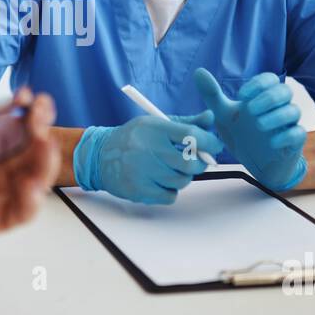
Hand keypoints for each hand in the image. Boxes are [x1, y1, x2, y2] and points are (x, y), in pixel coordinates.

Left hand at [0, 87, 60, 235]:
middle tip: (42, 128)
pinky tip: (32, 187)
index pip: (27, 133)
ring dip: (44, 167)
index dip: (37, 118)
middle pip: (35, 158)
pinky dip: (31, 202)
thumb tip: (23, 98)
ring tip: (44, 149)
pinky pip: (21, 213)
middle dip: (43, 141)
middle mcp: (3, 171)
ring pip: (35, 183)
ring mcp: (1, 195)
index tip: (40, 102)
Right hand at [73, 112, 223, 204]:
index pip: (191, 135)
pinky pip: (170, 196)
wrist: (99, 156)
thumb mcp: (157, 124)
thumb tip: (211, 119)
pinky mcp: (138, 190)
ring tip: (169, 170)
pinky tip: (159, 181)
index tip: (214, 145)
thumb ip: (186, 123)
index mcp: (154, 128)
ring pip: (182, 181)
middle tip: (194, 161)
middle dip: (198, 164)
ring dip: (182, 177)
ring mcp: (142, 171)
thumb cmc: (134, 138)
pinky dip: (170, 191)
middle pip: (190, 163)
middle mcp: (147, 148)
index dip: (209, 141)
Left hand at [193, 68, 307, 190]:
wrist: (254, 164)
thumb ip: (213, 95)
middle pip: (285, 91)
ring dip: (276, 116)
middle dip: (268, 98)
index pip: (270, 79)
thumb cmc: (242, 135)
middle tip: (250, 110)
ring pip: (293, 111)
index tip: (241, 96)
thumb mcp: (223, 115)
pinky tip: (272, 142)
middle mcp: (278, 108)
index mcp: (262, 97)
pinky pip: (298, 134)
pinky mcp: (294, 143)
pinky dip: (286, 136)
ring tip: (259, 125)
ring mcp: (288, 124)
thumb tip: (198, 71)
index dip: (258, 84)